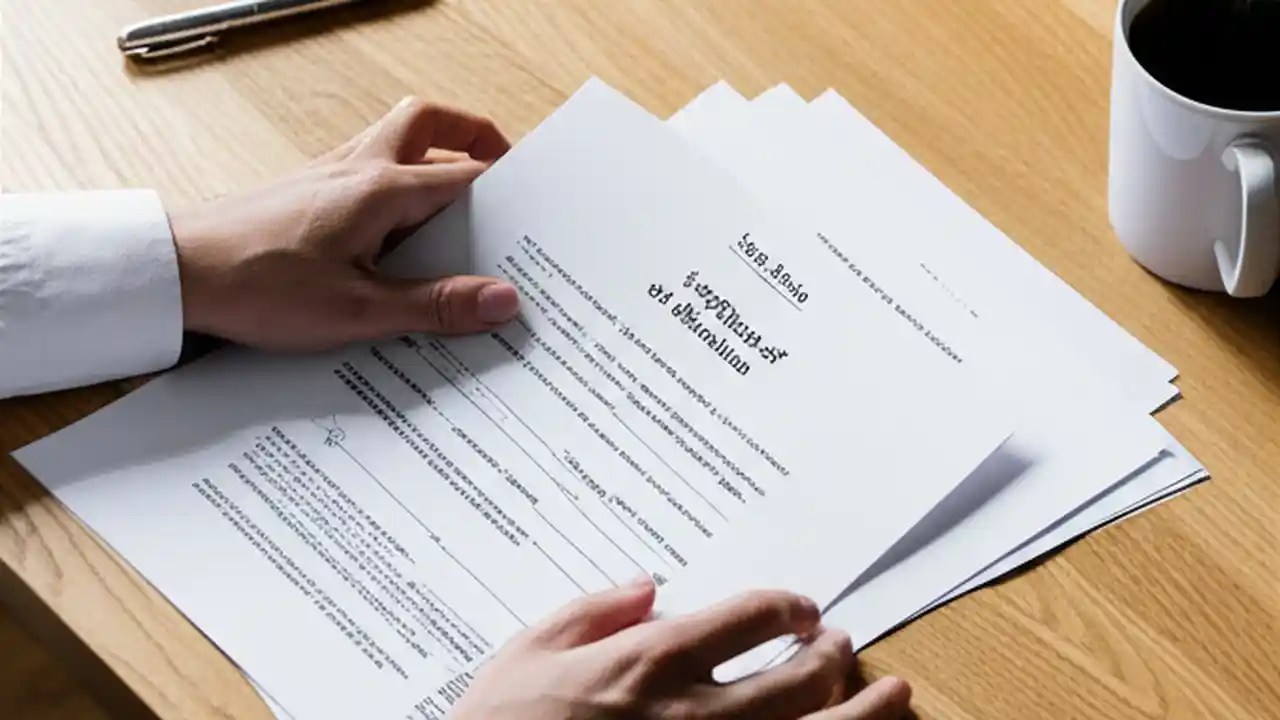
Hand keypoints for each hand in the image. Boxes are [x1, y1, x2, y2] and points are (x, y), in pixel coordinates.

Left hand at [170, 97, 519, 350]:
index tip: (537, 212)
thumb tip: (502, 300)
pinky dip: (397, 184)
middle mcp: (358, 169)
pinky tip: (396, 233)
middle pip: (430, 124)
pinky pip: (368, 171)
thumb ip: (435, 305)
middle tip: (502, 170)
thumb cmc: (258, 284)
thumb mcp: (357, 309)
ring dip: (432, 158)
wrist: (178, 272)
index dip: (508, 190)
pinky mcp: (308, 193)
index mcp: (382, 189)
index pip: (468, 174)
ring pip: (396, 140)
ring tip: (457, 205)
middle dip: (473, 137)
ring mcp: (330, 175)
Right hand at [450, 578, 910, 719]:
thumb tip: (648, 586)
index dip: (787, 605)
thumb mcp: (528, 653)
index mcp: (648, 663)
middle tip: (842, 643)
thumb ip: (592, 611)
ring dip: (865, 713)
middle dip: (832, 654)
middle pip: (798, 677)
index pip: (749, 617)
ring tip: (895, 694)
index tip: (799, 608)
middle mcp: (692, 715)